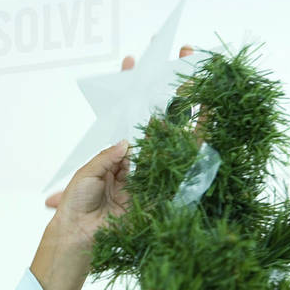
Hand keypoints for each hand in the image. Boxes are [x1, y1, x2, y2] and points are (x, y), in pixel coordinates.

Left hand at [44, 45, 195, 210]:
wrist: (83, 238)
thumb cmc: (78, 205)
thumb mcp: (88, 173)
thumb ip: (108, 156)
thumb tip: (129, 143)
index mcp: (119, 149)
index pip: (128, 111)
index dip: (129, 88)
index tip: (130, 61)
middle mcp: (140, 154)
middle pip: (157, 112)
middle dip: (166, 83)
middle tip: (177, 52)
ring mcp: (155, 166)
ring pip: (176, 126)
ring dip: (187, 96)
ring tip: (193, 65)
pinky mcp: (168, 185)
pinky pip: (188, 157)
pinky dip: (201, 132)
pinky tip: (211, 106)